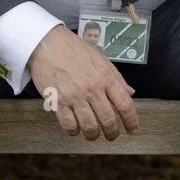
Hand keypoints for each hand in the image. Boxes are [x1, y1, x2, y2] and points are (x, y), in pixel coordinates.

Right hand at [28, 24, 139, 140]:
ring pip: (89, 126)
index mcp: (105, 77)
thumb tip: (130, 93)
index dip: (131, 121)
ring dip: (93, 135)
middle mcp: (92, 88)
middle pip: (108, 120)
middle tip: (111, 135)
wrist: (47, 44)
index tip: (132, 129)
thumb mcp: (101, 59)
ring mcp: (74, 96)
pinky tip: (75, 128)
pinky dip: (74, 131)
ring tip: (93, 135)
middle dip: (112, 133)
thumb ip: (116, 78)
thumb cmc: (74, 49)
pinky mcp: (58, 101)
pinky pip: (69, 125)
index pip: (125, 104)